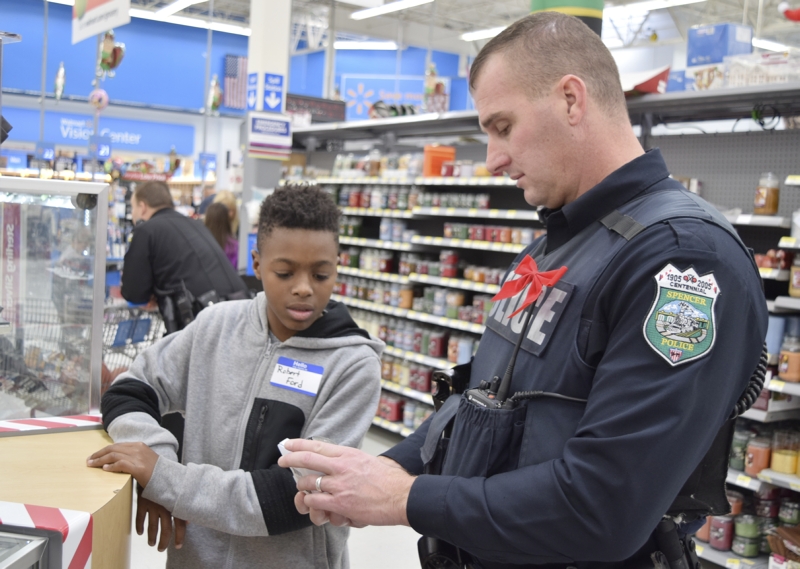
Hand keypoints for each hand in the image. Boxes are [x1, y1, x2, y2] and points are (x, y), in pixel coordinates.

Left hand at [87, 442, 158, 486]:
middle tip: (89, 460)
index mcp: (139, 445)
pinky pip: (120, 464)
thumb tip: (116, 460)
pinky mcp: (137, 467)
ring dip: (100, 460)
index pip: (117, 445)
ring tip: (92, 464)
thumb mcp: (144, 459)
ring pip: (114, 455)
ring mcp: (138, 457)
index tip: (95, 455)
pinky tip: (105, 469)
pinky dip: (111, 466)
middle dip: (98, 454)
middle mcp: (137, 449)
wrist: (167, 477)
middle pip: (113, 448)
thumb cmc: (155, 471)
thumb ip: (132, 456)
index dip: (103, 450)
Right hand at [136, 487, 186, 550]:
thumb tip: (189, 521)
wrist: (154, 467)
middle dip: (164, 541)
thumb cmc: (169, 481)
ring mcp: (153, 504)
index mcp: (175, 503)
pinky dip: (140, 526)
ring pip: (153, 526)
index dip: (180, 536)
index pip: (180, 523)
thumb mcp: (178, 492)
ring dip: (152, 537)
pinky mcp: (142, 502)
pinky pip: (139, 518)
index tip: (178, 546)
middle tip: (161, 549)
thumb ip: (183, 507)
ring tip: (151, 543)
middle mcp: (165, 506)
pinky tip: (140, 532)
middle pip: (166, 528)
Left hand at [277, 439, 414, 527]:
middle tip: (282, 460)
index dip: (299, 444)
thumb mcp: (370, 461)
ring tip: (303, 491)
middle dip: (290, 459)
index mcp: (349, 454)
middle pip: (307, 460)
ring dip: (302, 488)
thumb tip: (342, 461)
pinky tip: (316, 505)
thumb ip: (352, 461)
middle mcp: (341, 467)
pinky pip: (315, 502)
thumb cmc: (391, 481)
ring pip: (307, 484)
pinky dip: (312, 504)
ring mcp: (339, 485)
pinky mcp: (340, 503)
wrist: (402, 497)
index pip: (318, 445)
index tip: (289, 443)